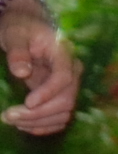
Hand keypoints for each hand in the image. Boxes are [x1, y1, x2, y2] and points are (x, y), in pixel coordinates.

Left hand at [1, 16, 76, 135]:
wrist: (27, 27)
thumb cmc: (20, 28)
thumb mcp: (14, 33)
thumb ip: (17, 51)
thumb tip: (22, 73)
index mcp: (64, 54)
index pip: (64, 78)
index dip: (48, 93)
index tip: (27, 103)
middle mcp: (72, 72)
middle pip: (66, 100)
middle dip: (39, 113)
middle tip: (8, 116)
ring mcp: (69, 86)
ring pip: (64, 113)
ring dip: (39, 122)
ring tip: (12, 120)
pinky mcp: (61, 96)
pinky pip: (59, 117)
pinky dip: (44, 126)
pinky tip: (24, 126)